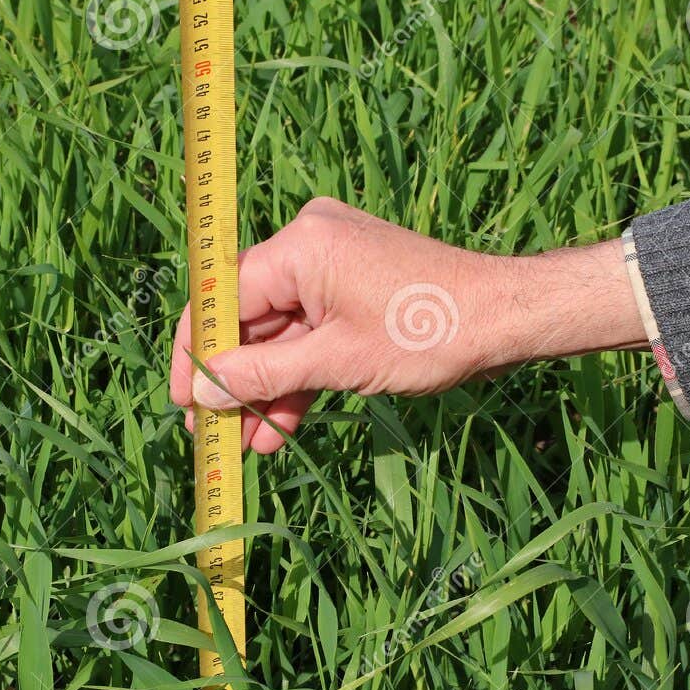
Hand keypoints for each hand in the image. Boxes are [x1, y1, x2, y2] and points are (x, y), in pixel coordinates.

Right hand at [167, 197, 644, 453]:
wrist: (507, 319)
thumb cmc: (429, 334)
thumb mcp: (338, 362)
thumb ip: (264, 374)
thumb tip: (203, 391)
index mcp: (301, 246)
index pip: (221, 297)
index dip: (196, 353)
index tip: (183, 403)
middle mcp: (310, 243)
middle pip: (247, 317)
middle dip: (233, 380)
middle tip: (213, 435)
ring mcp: (333, 264)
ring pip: (278, 332)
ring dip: (265, 388)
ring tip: (248, 446)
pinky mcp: (352, 287)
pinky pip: (309, 332)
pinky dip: (297, 376)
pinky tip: (280, 428)